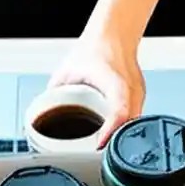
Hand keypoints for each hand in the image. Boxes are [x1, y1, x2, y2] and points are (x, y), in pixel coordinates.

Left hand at [48, 33, 144, 147]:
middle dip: (115, 141)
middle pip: (129, 124)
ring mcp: (139, 94)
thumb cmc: (96, 47)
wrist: (113, 33)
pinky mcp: (140, 96)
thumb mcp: (68, 70)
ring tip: (107, 146)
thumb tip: (43, 111)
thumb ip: (56, 92)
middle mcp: (131, 90)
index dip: (110, 131)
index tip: (100, 144)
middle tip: (99, 152)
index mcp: (115, 82)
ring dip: (122, 135)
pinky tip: (116, 133)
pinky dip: (125, 127)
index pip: (119, 112)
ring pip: (135, 123)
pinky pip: (136, 118)